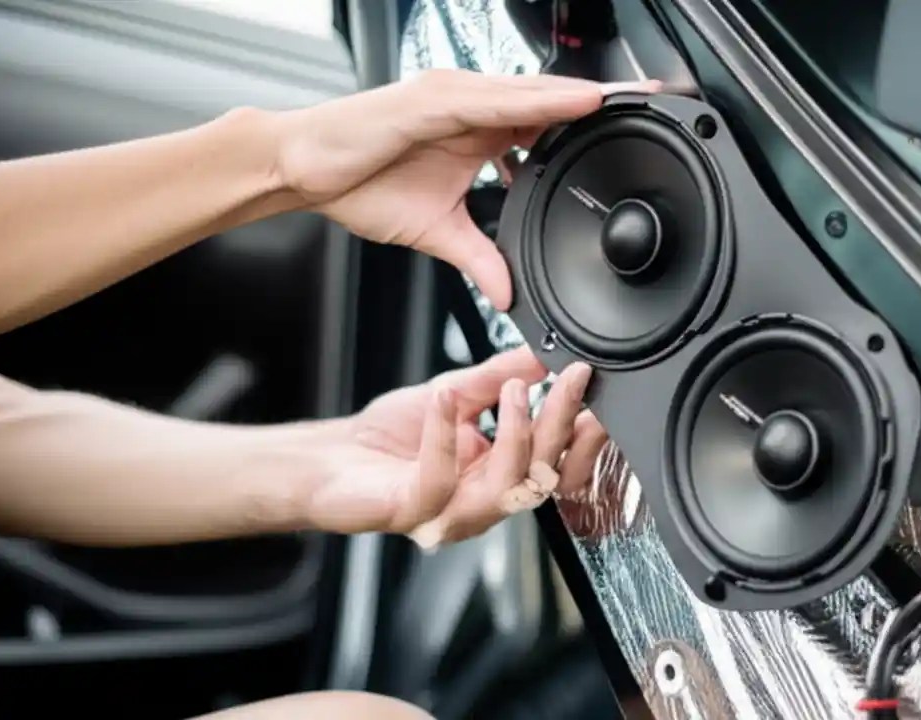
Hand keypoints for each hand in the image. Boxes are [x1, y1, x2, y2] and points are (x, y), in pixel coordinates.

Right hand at [275, 69, 658, 309]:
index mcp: (479, 131)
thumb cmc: (360, 185)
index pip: (549, 122)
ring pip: (532, 93)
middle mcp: (472, 107)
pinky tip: (575, 103)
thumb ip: (478, 257)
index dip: (593, 124)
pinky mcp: (430, 101)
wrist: (302, 170)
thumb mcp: (437, 234)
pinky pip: (495, 100)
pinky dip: (538, 101)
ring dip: (583, 96)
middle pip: (552, 100)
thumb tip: (507, 293)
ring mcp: (454, 97)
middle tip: (657, 101)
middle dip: (604, 101)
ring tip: (633, 98)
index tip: (639, 129)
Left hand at [305, 347, 607, 548]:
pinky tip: (446, 399)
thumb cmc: (389, 439)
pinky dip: (446, 436)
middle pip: (543, 474)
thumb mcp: (454, 392)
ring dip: (518, 435)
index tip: (590, 381)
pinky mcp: (415, 514)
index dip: (583, 431)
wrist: (330, 461)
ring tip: (515, 387)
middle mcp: (485, 501)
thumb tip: (542, 353)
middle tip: (568, 378)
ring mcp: (452, 513)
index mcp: (503, 476)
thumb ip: (498, 376)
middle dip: (562, 423)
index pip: (559, 463)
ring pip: (507, 488)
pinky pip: (441, 482)